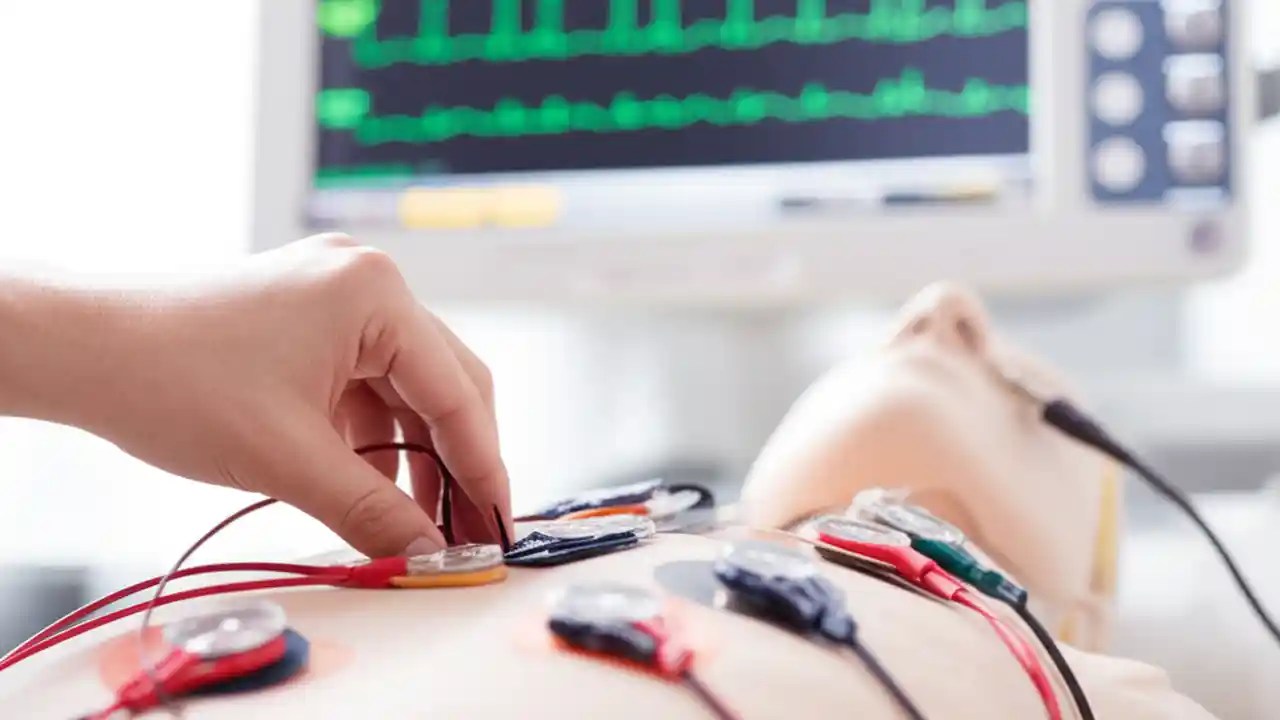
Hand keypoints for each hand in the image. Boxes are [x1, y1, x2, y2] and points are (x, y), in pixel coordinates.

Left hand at [13, 234, 509, 556]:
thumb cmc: (171, 382)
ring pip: (408, 390)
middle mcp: (368, 284)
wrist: (85, 350)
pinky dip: (376, 439)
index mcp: (374, 294)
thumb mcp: (286, 459)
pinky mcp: (315, 322)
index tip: (496, 522)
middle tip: (466, 531)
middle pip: (445, 385)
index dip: (483, 466)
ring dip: (417, 457)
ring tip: (420, 524)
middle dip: (457, 463)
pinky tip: (375, 490)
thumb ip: (371, 512)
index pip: (457, 391)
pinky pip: (369, 387)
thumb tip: (431, 554)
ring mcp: (340, 300)